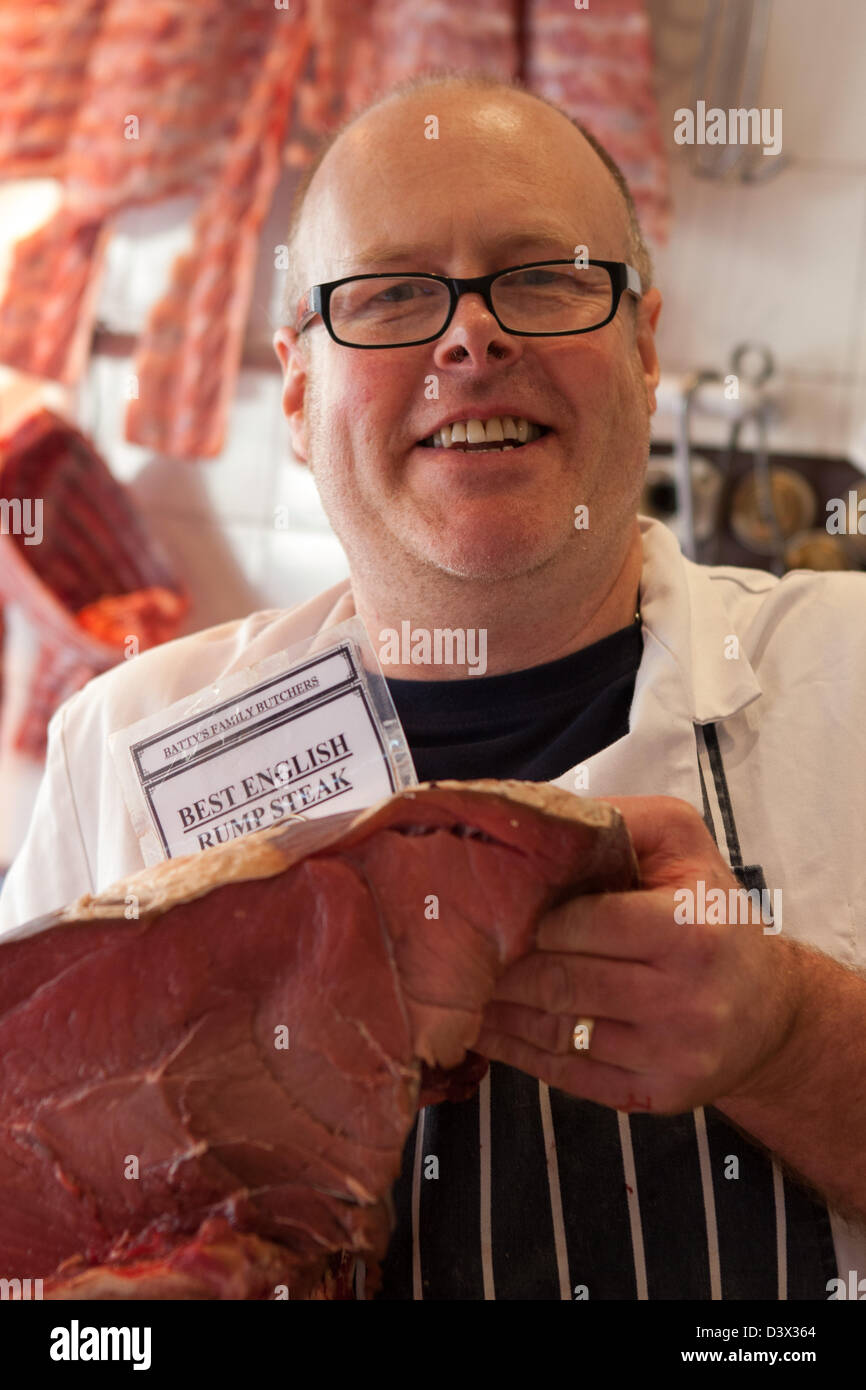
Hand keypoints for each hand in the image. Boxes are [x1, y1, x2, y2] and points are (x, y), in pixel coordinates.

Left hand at [475, 796, 803, 1113]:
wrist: (771, 1011)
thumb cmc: (714, 918)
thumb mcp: (683, 845)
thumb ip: (619, 821)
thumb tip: (541, 812)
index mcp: (689, 928)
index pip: (582, 924)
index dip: (539, 920)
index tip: (510, 915)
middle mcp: (685, 996)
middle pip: (561, 982)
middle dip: (507, 969)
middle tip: (466, 955)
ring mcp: (671, 1053)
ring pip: (557, 1031)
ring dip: (500, 1013)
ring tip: (464, 991)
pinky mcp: (657, 1094)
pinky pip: (569, 1076)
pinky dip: (519, 1053)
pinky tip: (491, 1033)